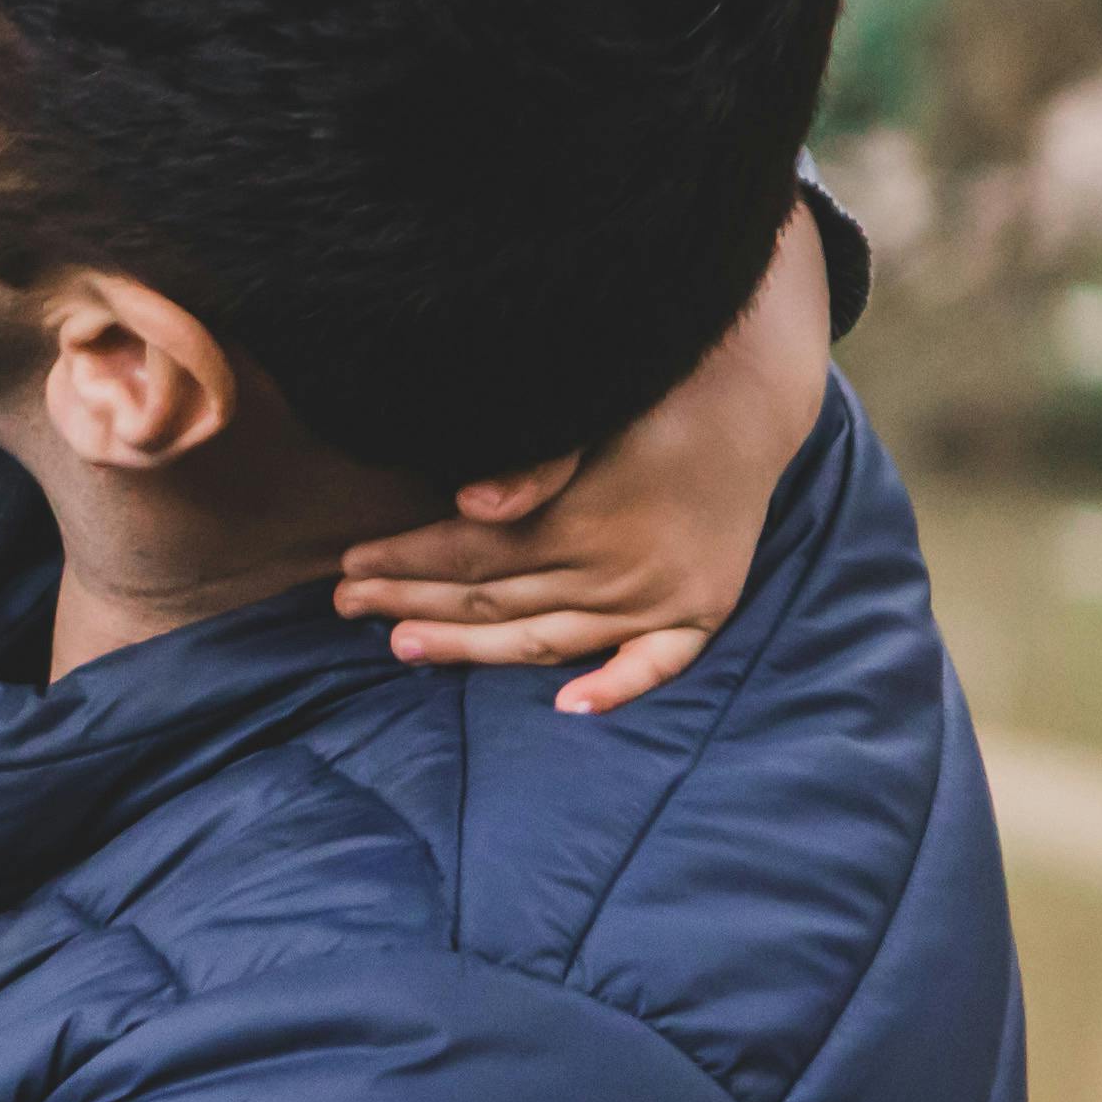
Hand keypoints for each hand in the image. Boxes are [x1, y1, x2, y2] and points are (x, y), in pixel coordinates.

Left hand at [339, 196, 835, 711]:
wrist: (755, 399)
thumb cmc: (657, 394)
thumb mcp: (596, 411)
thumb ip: (538, 463)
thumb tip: (472, 504)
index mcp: (583, 519)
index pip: (471, 554)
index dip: (405, 562)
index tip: (348, 566)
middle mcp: (618, 569)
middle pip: (494, 599)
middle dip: (412, 604)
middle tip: (346, 607)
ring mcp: (660, 598)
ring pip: (547, 637)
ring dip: (473, 648)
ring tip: (403, 648)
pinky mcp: (700, 610)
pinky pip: (655, 664)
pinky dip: (615, 686)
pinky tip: (569, 707)